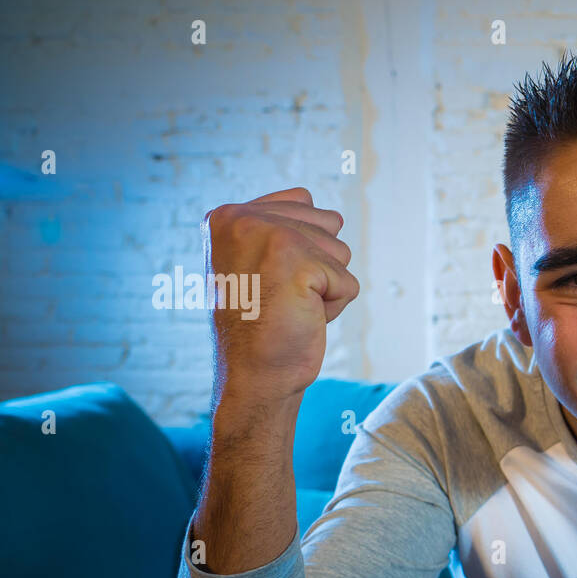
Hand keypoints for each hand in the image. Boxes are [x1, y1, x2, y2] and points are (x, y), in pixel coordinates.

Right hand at [203, 186, 359, 403]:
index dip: (303, 248)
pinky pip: (348, 283)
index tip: (268, 279)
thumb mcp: (259, 262)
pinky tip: (301, 318)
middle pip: (328, 224)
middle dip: (319, 265)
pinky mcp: (298, 265)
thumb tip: (334, 215)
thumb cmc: (262, 323)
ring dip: (327, 286)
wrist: (254, 375)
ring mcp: (270, 237)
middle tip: (281, 296)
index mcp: (227, 215)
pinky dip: (335, 307)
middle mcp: (243, 218)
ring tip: (290, 306)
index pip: (304, 202)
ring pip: (341, 252)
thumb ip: (284, 228)